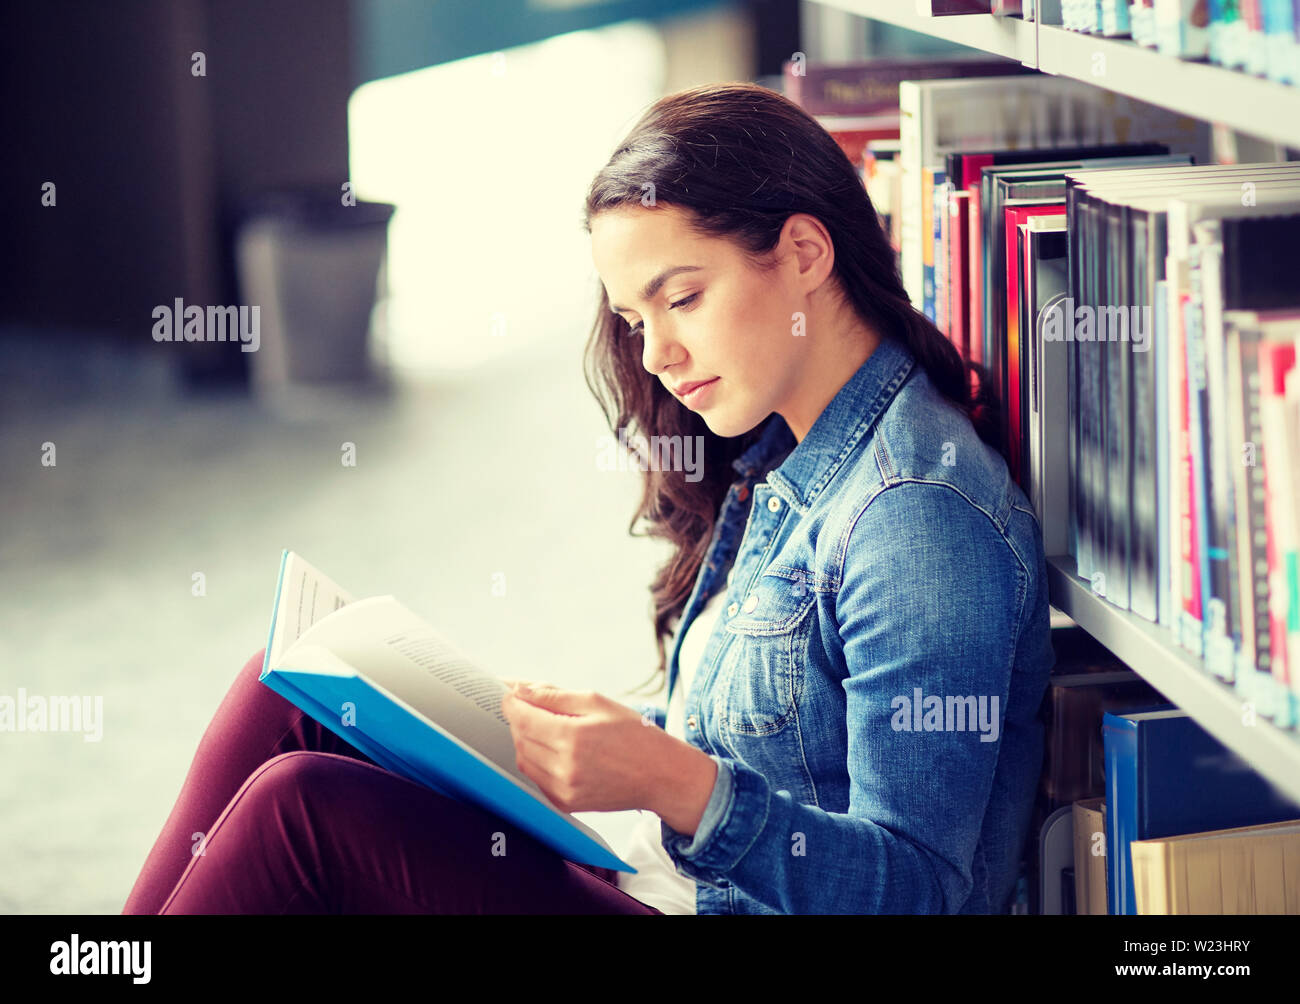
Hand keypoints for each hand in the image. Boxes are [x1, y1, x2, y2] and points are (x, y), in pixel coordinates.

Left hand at [500, 682, 716, 833]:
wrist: (661, 775)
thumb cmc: (634, 734)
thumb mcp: (597, 702)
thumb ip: (554, 696)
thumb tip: (519, 689)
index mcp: (573, 737)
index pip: (521, 717)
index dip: (510, 702)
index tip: (510, 693)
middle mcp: (564, 767)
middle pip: (519, 738)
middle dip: (520, 719)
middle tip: (533, 707)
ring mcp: (564, 789)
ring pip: (523, 759)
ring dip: (526, 740)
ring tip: (549, 729)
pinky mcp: (565, 804)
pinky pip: (536, 778)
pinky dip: (537, 761)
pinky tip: (556, 751)